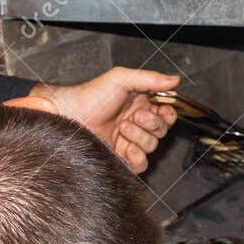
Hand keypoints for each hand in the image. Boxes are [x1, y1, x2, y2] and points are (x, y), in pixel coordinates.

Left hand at [31, 68, 179, 172]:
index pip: (166, 113)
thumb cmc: (90, 96)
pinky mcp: (121, 158)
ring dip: (140, 136)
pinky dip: (138, 156)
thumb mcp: (120, 79)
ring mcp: (129, 141)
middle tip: (135, 116)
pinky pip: (141, 164)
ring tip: (122, 128)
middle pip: (162, 130)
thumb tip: (174, 80)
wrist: (68, 116)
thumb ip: (149, 78)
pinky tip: (128, 147)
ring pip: (152, 146)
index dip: (168, 113)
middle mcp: (136, 123)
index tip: (162, 109)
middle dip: (151, 123)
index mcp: (139, 104)